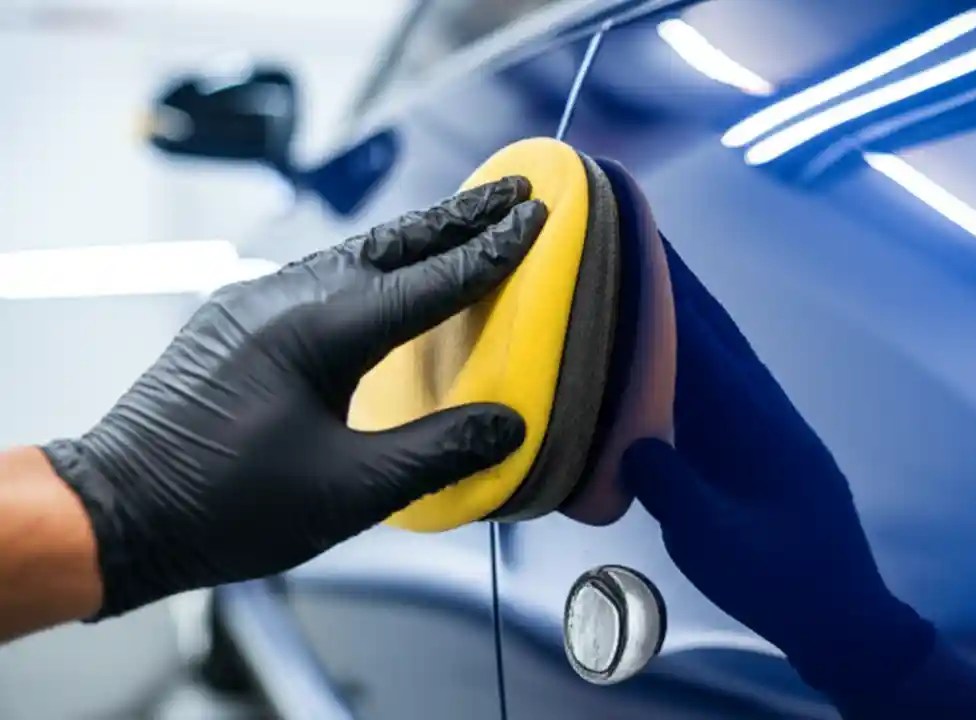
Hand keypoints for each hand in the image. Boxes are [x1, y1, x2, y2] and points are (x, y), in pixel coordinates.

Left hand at [42, 177, 546, 617]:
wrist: (117, 510)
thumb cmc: (228, 508)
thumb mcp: (350, 491)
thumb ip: (438, 451)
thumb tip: (510, 426)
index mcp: (317, 330)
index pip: (427, 281)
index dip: (489, 252)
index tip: (536, 217)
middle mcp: (284, 298)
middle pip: (389, 244)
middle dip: (457, 217)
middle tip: (512, 189)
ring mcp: (253, 303)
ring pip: (352, 255)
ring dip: (415, 239)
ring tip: (467, 223)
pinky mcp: (235, 320)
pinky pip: (320, 275)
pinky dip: (372, 266)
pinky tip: (390, 277)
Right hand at [621, 240, 934, 705]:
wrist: (841, 612)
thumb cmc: (780, 581)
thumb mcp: (715, 542)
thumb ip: (673, 487)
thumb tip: (629, 439)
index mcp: (753, 423)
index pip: (699, 339)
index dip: (663, 286)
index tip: (630, 232)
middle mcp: (761, 406)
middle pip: (711, 325)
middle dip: (670, 274)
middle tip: (627, 223)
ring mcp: (764, 420)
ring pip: (718, 345)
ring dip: (682, 302)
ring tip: (641, 263)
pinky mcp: (760, 439)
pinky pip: (717, 377)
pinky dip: (690, 344)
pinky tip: (667, 340)